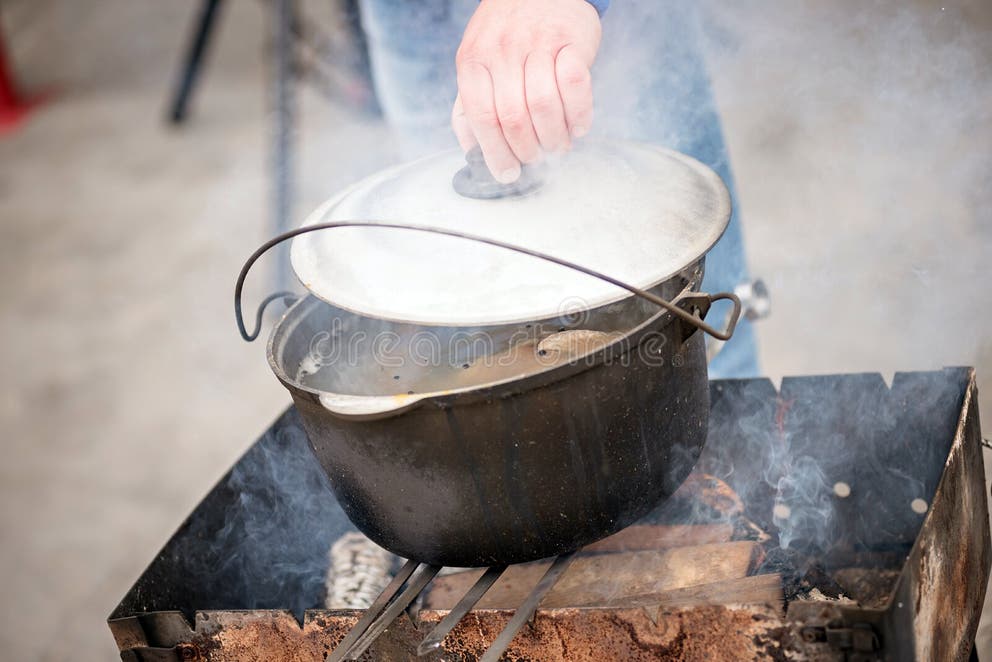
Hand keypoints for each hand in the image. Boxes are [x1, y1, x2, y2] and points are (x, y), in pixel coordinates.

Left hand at [452, 0, 601, 182]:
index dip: (495, 153)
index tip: (507, 174)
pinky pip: (575, 83)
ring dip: (553, 137)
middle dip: (526, 150)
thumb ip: (469, 107)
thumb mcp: (476, 64)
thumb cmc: (504, 36)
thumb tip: (473, 154)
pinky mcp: (571, 39)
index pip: (481, 116)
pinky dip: (579, 114)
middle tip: (535, 159)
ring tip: (557, 147)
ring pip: (544, 104)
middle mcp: (502, 51)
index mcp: (473, 61)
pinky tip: (578, 127)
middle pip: (514, 116)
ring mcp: (538, 42)